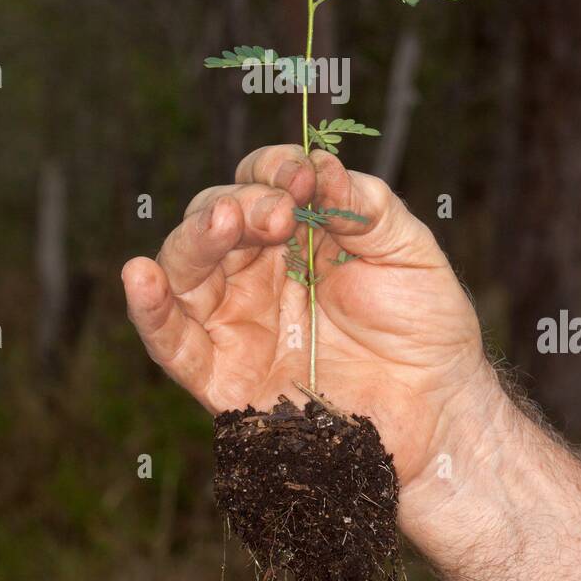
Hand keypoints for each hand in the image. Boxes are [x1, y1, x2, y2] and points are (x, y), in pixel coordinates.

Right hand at [122, 143, 488, 489]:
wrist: (440, 415)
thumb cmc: (428, 330)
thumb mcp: (410, 251)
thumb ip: (367, 206)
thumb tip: (323, 165)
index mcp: (298, 236)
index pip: (261, 184)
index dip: (274, 170)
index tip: (304, 176)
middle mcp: (257, 273)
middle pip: (215, 219)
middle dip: (239, 204)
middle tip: (278, 213)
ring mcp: (236, 323)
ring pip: (186, 269)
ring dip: (195, 238)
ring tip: (223, 223)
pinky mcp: (223, 378)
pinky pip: (172, 343)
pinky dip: (150, 310)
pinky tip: (140, 277)